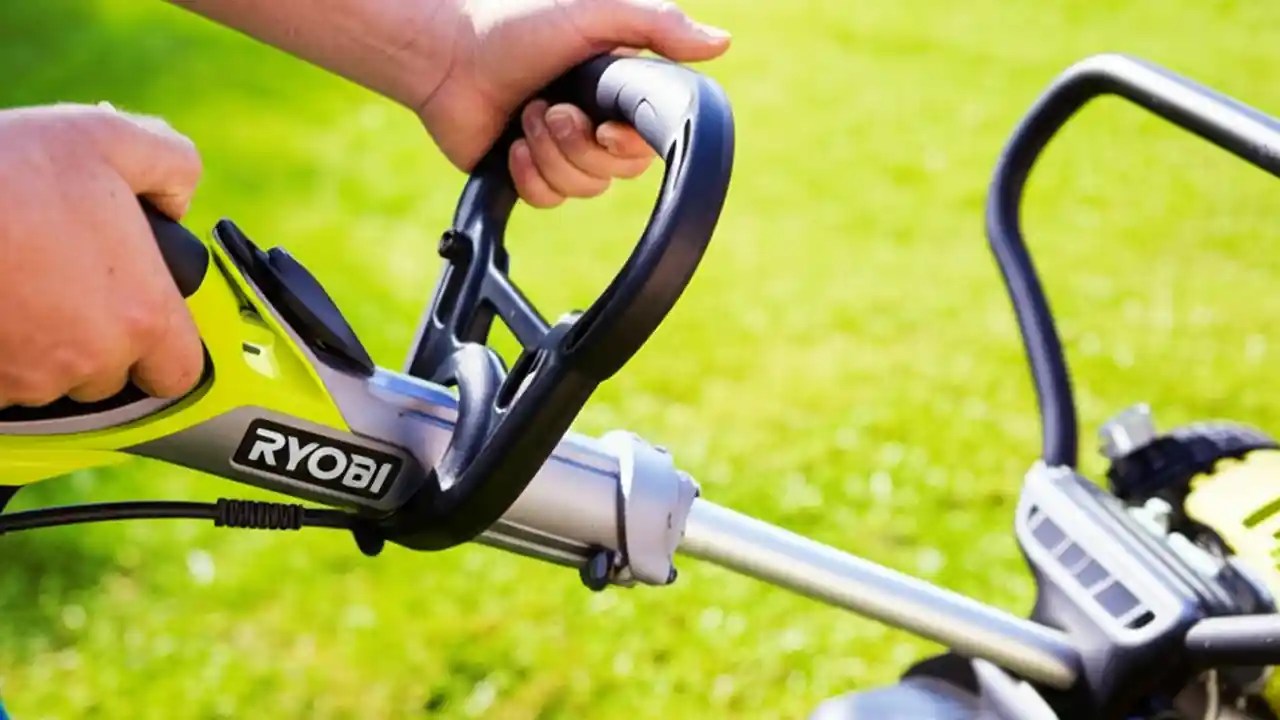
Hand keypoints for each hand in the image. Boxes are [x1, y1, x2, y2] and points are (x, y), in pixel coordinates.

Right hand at [0, 104, 203, 407]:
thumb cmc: (8, 167)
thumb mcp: (110, 138)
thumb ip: (171, 166)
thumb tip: (177, 199)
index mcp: (143, 315)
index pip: (181, 371)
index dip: (165, 349)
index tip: (143, 320)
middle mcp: (90, 360)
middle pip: (110, 375)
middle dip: (95, 339)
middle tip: (64, 281)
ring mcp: (27, 380)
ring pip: (49, 380)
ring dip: (40, 346)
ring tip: (18, 280)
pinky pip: (1, 382)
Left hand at [418, 0, 729, 206]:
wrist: (446, 56)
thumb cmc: (515, 24)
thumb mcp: (594, 13)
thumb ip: (657, 25)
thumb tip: (721, 43)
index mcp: (617, 89)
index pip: (649, 141)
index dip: (629, 145)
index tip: (605, 129)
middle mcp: (594, 123)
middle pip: (618, 171)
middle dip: (578, 144)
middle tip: (549, 107)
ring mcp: (562, 152)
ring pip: (583, 188)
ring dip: (548, 153)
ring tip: (526, 113)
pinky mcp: (528, 175)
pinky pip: (548, 200)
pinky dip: (528, 175)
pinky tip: (511, 145)